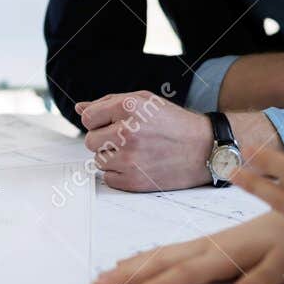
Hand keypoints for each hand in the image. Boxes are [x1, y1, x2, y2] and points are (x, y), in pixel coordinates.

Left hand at [75, 91, 281, 191]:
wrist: (204, 148)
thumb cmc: (173, 123)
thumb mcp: (144, 101)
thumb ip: (108, 103)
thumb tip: (79, 108)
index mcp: (129, 106)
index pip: (88, 117)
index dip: (99, 121)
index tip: (114, 124)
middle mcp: (128, 132)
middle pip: (90, 141)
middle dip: (105, 140)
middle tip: (128, 139)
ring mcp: (130, 158)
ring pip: (98, 161)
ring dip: (112, 157)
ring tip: (136, 152)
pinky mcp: (134, 181)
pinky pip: (108, 178)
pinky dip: (119, 173)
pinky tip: (139, 165)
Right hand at [93, 212, 283, 283]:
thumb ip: (264, 280)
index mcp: (224, 254)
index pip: (186, 273)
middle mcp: (207, 246)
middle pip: (162, 261)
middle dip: (129, 274)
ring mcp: (203, 244)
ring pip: (161, 254)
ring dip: (132, 264)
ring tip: (104, 274)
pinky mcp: (205, 245)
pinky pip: (168, 252)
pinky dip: (145, 257)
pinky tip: (133, 262)